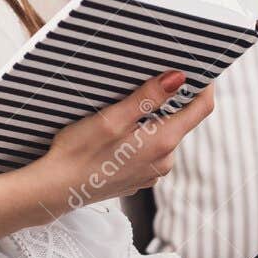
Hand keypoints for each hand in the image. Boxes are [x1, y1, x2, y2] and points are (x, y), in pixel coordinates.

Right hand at [23, 70, 215, 222]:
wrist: (54, 190)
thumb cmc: (77, 153)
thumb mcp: (111, 118)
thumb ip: (148, 98)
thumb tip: (179, 78)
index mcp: (162, 143)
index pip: (201, 109)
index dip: (203, 85)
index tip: (196, 68)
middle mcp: (164, 161)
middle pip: (181, 120)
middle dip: (169, 100)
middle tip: (145, 82)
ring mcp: (152, 172)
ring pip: (163, 134)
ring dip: (150, 119)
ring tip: (122, 110)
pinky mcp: (139, 177)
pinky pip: (149, 150)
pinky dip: (139, 137)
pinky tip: (114, 135)